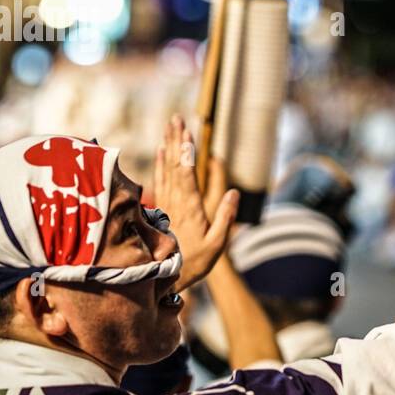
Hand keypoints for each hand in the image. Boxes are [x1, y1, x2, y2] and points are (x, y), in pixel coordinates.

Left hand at [152, 115, 238, 291]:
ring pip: (166, 168)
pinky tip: (161, 150)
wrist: (165, 276)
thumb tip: (234, 192)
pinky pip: (160, 179)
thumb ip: (226, 218)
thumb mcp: (217, 244)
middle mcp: (176, 201)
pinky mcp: (162, 207)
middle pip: (175, 165)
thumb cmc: (195, 261)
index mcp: (191, 207)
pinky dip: (160, 163)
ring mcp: (167, 203)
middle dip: (176, 140)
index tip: (187, 132)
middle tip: (177, 118)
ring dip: (168, 146)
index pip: (187, 174)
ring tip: (170, 126)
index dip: (187, 153)